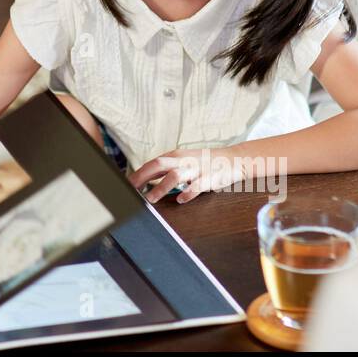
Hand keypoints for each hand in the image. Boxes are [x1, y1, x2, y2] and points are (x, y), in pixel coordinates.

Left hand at [128, 148, 246, 203]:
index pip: (151, 164)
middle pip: (158, 166)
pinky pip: (197, 186)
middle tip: (131, 190)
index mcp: (175, 156)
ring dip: (160, 188)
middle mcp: (183, 161)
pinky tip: (181, 200)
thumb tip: (144, 179)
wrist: (233, 159)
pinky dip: (188, 193)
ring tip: (149, 199)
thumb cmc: (204, 162)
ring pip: (175, 176)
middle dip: (142, 177)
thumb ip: (166, 170)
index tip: (125, 186)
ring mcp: (196, 169)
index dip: (137, 175)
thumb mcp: (183, 162)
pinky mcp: (209, 178)